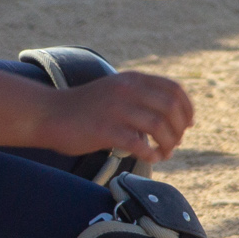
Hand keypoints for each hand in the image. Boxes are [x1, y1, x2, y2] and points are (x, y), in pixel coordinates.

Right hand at [36, 70, 193, 163]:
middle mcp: (126, 90)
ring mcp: (115, 109)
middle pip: (171, 108)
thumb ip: (140, 96)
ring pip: (159, 126)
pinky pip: (139, 144)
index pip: (174, 89)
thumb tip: (173, 115)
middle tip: (175, 143)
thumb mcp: (115, 90)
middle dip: (180, 129)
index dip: (187, 108)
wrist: (49, 113)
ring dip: (168, 144)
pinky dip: (151, 153)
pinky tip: (149, 157)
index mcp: (131, 79)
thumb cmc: (85, 107)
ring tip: (164, 153)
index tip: (188, 124)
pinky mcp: (105, 130)